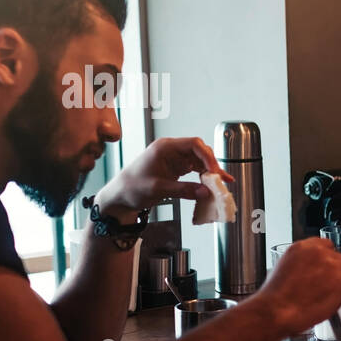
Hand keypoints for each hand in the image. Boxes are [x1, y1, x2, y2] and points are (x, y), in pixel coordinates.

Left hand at [96, 137, 233, 220]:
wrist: (120, 195)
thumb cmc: (132, 187)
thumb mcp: (158, 189)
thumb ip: (183, 190)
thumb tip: (204, 192)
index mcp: (165, 147)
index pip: (193, 144)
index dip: (207, 156)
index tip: (214, 171)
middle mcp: (171, 150)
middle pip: (200, 151)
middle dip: (211, 164)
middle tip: (219, 180)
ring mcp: (174, 159)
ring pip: (200, 160)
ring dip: (210, 171)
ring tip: (220, 183)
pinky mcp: (176, 168)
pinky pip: (195, 169)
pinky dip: (204, 177)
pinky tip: (211, 184)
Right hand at [250, 237, 340, 337]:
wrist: (276, 311)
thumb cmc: (276, 295)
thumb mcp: (285, 265)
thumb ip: (305, 261)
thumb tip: (314, 266)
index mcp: (305, 247)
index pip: (327, 245)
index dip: (326, 259)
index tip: (323, 268)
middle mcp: (321, 254)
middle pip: (338, 258)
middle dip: (334, 271)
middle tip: (323, 285)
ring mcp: (333, 269)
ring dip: (338, 282)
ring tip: (322, 295)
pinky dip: (338, 297)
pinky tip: (322, 302)